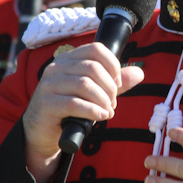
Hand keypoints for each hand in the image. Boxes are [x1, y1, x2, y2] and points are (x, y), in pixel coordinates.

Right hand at [21, 42, 144, 180]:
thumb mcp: (94, 94)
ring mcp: (49, 84)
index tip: (118, 83)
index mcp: (68, 59)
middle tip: (112, 104)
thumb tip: (139, 73)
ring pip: (85, 85)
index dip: (113, 65)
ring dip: (103, 101)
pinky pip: (74, 103)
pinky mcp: (46, 103)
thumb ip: (114, 83)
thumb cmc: (69, 110)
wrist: (43, 133)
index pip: (96, 49)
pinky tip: (100, 117)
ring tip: (107, 112)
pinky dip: (93, 111)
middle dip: (110, 88)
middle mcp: (56, 67)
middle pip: (93, 68)